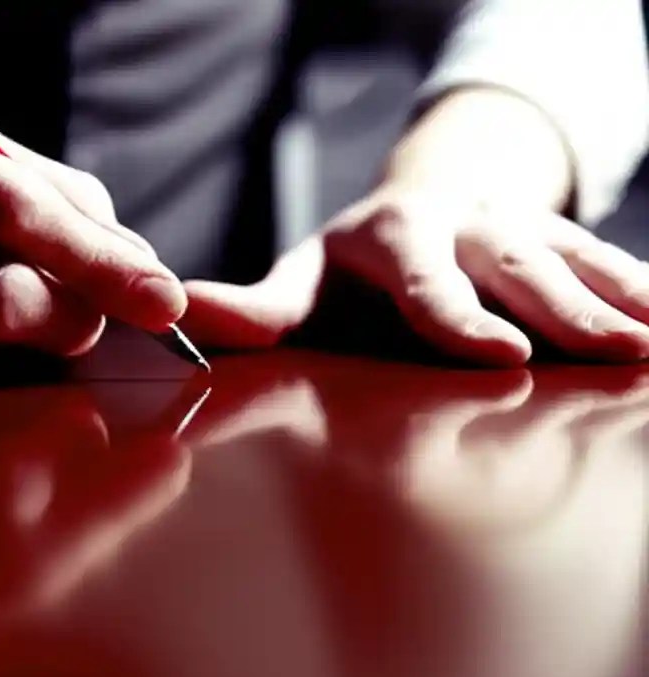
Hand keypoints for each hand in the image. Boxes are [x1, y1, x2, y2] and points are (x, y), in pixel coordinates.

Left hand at [180, 188, 648, 364]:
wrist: (415, 211)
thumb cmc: (349, 274)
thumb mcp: (300, 285)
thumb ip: (253, 309)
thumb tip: (184, 312)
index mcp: (390, 237)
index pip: (425, 280)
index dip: (459, 316)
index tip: (498, 354)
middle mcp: (460, 224)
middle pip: (513, 268)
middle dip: (559, 312)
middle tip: (605, 352)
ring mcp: (516, 227)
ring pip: (570, 262)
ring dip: (611, 302)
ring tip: (646, 345)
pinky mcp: (559, 235)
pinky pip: (605, 260)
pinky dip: (637, 289)